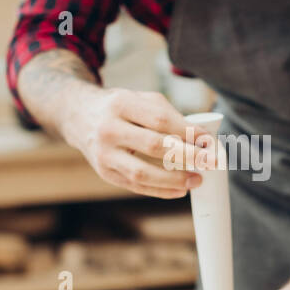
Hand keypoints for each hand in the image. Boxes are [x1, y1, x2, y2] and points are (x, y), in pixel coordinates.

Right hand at [67, 88, 214, 198]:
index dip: (188, 132)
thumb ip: (167, 115)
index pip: (160, 120)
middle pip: (154, 146)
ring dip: (174, 179)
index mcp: (120, 104)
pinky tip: (180, 190)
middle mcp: (109, 129)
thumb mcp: (139, 99)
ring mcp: (104, 154)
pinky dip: (160, 191)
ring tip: (197, 180)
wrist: (79, 116)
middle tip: (210, 162)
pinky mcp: (104, 172)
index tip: (209, 141)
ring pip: (143, 172)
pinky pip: (136, 186)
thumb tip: (200, 139)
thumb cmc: (118, 107)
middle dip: (187, 156)